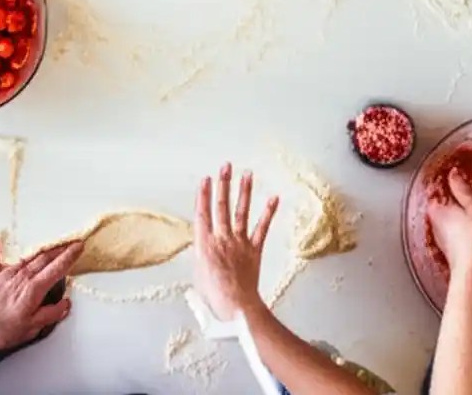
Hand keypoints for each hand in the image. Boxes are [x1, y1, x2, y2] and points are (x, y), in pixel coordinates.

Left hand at [0, 238, 79, 354]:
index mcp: (32, 289)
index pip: (56, 268)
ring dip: (37, 253)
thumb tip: (64, 305)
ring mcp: (2, 277)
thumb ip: (50, 314)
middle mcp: (18, 278)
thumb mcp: (31, 328)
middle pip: (42, 260)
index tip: (78, 246)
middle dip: (58, 251)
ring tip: (46, 247)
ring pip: (23, 260)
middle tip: (68, 244)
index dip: (69, 256)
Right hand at [194, 163, 279, 320]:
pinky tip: (273, 198)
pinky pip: (262, 228)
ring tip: (247, 174)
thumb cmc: (214, 295)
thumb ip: (201, 255)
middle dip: (223, 184)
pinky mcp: (254, 249)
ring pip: (241, 212)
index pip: (202, 213)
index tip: (205, 179)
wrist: (235, 306)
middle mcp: (221, 238)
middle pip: (221, 206)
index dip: (203, 195)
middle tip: (226, 166)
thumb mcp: (198, 273)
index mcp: (204, 244)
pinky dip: (268, 213)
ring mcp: (239, 242)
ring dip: (244, 191)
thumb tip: (203, 247)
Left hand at [427, 170, 471, 275]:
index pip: (438, 191)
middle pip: (442, 205)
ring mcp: (436, 234)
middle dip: (453, 203)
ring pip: (445, 219)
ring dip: (455, 217)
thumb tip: (453, 172)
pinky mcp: (443, 245)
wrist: (470, 269)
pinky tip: (468, 233)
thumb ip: (462, 190)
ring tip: (471, 218)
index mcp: (436, 208)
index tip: (461, 189)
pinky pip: (449, 231)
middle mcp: (432, 220)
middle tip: (470, 204)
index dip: (449, 189)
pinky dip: (456, 229)